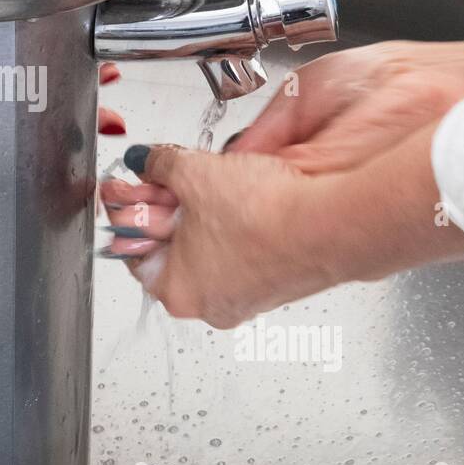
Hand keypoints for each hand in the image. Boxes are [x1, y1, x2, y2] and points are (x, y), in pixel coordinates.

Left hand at [101, 40, 463, 325]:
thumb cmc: (265, 216)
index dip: (131, 210)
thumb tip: (149, 160)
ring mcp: (249, 296)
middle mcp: (211, 304)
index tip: (132, 186)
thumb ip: (160, 165)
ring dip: (207, 211)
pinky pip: (246, 248)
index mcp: (176, 290)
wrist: (332, 225)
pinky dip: (239, 222)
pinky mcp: (281, 281)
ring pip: (212, 247)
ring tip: (214, 180)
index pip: (132, 250)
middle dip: (169, 207)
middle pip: (172, 248)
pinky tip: (248, 194)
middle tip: (171, 176)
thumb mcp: (194, 174)